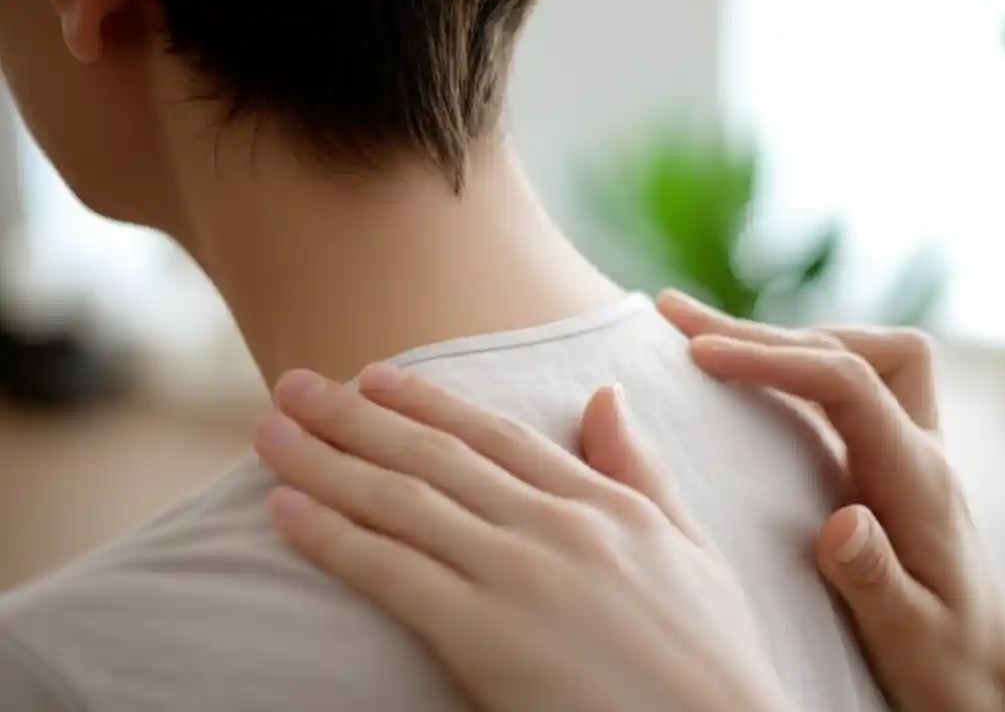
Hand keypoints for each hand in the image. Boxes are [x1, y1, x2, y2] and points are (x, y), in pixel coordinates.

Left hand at [253, 365, 794, 711]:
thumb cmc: (710, 655)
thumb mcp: (689, 547)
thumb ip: (640, 468)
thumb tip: (606, 393)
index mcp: (604, 502)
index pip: (495, 435)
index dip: (425, 401)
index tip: (373, 375)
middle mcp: (553, 524)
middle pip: (433, 455)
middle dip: (353, 415)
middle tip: (292, 381)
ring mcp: (516, 575)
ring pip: (401, 500)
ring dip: (325, 461)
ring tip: (269, 432)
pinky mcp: (481, 636)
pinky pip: (391, 571)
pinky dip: (332, 536)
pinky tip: (286, 512)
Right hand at [658, 289, 1004, 711]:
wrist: (993, 677)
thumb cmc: (952, 665)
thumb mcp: (912, 638)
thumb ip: (874, 580)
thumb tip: (840, 521)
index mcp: (919, 481)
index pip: (849, 385)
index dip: (774, 360)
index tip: (700, 354)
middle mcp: (915, 448)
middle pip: (845, 351)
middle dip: (759, 331)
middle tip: (673, 315)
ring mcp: (902, 449)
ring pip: (847, 357)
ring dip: (777, 339)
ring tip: (696, 332)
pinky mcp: (884, 462)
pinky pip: (837, 388)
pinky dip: (786, 370)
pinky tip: (744, 376)